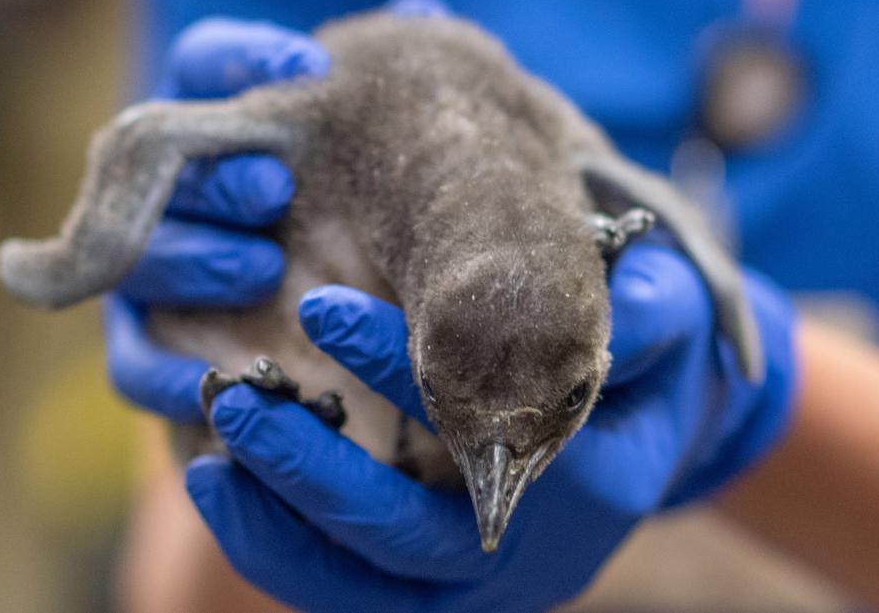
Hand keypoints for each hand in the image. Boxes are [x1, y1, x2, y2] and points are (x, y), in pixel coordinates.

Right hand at [104, 0, 449, 421]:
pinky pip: (134, 366)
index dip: (241, 60)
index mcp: (226, 128)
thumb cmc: (376, 227)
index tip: (302, 65)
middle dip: (214, 176)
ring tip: (264, 267)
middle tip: (276, 185)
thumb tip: (422, 18)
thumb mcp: (388, 162)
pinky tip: (221, 374)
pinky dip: (166, 371)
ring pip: (138, 262)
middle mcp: (177, 194)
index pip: (205, 66)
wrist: (363, 339)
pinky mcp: (152, 354)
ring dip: (192, 261)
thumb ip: (392, 101)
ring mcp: (153, 275)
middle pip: (154, 165)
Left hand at [184, 243, 796, 612]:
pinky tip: (227, 491)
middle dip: (314, 471)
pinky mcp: (443, 590)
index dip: (396, 371)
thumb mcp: (669, 313)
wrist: (656, 427)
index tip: (322, 307)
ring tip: (209, 461)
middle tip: (238, 400)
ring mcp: (484, 584)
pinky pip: (350, 595)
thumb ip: (642, 307)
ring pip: (365, 588)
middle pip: (406, 538)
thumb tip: (589, 296)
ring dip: (280, 528)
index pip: (478, 432)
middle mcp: (533, 554)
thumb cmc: (657, 357)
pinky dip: (283, 553)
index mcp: (593, 484)